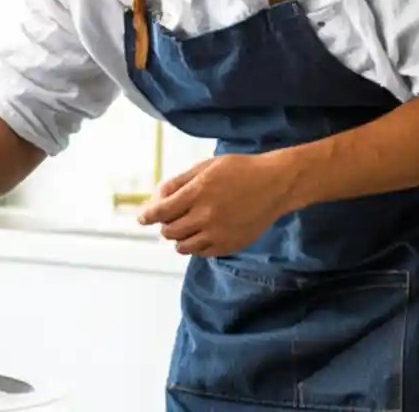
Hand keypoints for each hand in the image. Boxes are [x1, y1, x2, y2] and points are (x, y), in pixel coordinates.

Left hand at [137, 153, 298, 256]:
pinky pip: (201, 252)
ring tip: (185, 227)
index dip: (147, 216)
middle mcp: (205, 216)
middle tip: (169, 218)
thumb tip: (157, 197)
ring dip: (178, 237)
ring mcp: (218, 233)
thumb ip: (179, 183)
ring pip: (183, 246)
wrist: (276, 184)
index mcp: (197, 193)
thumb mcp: (206, 167)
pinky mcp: (230, 245)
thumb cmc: (239, 170)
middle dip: (165, 224)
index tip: (142, 218)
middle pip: (169, 231)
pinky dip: (195, 245)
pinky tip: (201, 234)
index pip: (161, 212)